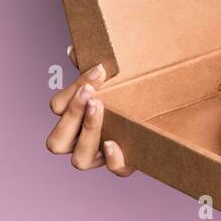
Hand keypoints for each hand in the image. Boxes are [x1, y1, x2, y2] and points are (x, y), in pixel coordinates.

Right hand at [45, 44, 134, 176]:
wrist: (163, 109)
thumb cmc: (127, 89)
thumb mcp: (112, 77)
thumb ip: (91, 67)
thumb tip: (73, 50)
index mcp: (72, 118)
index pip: (58, 107)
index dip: (73, 90)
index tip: (99, 71)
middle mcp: (79, 141)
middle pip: (57, 141)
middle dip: (73, 115)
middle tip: (93, 94)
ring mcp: (100, 156)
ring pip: (79, 159)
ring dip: (88, 132)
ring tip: (101, 108)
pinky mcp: (125, 163)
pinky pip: (114, 169)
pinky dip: (113, 159)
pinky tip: (113, 142)